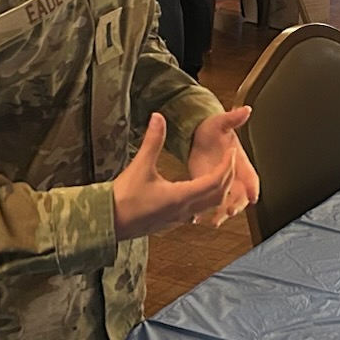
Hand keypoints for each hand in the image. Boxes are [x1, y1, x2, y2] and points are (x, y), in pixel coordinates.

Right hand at [112, 113, 238, 239]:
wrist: (108, 222)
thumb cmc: (123, 198)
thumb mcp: (140, 166)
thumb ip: (153, 141)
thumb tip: (158, 117)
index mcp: (181, 196)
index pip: (215, 181)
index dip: (227, 165)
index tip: (232, 152)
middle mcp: (185, 210)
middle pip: (218, 195)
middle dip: (228, 176)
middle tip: (230, 160)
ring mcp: (179, 219)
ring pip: (209, 206)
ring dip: (219, 190)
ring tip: (220, 173)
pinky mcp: (172, 222)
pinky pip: (198, 212)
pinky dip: (206, 200)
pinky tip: (199, 191)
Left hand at [186, 105, 258, 226]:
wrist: (197, 136)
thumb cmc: (211, 129)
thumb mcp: (220, 123)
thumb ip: (232, 119)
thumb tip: (246, 110)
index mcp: (241, 161)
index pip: (252, 177)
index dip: (253, 187)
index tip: (253, 197)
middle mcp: (234, 176)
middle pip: (241, 195)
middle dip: (237, 205)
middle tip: (230, 211)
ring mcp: (221, 184)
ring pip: (226, 203)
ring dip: (221, 212)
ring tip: (213, 221)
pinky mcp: (207, 188)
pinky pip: (210, 203)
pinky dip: (204, 212)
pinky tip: (196, 219)